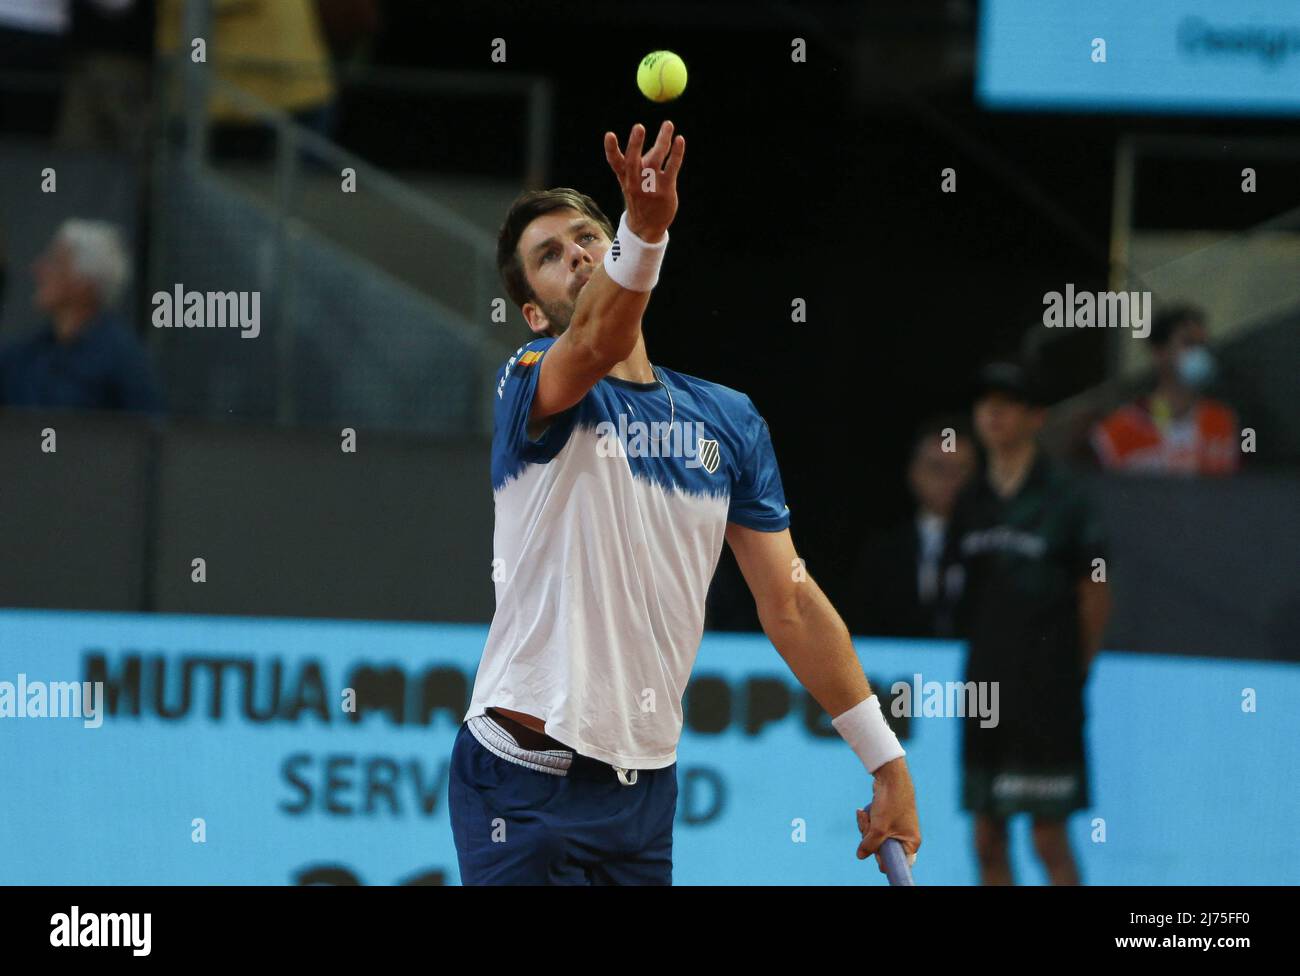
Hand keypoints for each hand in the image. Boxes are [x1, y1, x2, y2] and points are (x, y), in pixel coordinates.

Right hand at [603, 120, 684, 242]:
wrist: (647, 226)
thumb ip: (643, 160)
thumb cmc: (640, 195)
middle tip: (639, 126)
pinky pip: (672, 167)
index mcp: (624, 177)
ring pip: (657, 159)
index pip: (615, 162)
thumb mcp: (634, 180)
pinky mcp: (666, 190)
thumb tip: (660, 139)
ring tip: (667, 124)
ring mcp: (650, 186)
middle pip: (634, 160)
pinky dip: (676, 152)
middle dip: (636, 143)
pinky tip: (679, 139)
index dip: (611, 149)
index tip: (609, 134)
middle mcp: (635, 181)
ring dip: (663, 140)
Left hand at [855, 758, 920, 873]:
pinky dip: (867, 820)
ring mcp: (896, 827)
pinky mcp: (887, 819)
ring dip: (865, 827)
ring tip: (864, 814)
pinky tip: (862, 811)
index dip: (882, 858)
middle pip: (881, 849)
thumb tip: (860, 856)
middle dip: (869, 837)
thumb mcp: (878, 828)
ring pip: (874, 837)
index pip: (896, 862)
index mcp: (910, 843)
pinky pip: (873, 827)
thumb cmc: (890, 803)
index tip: (874, 851)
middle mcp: (905, 837)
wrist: (890, 777)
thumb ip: (870, 845)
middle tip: (868, 825)